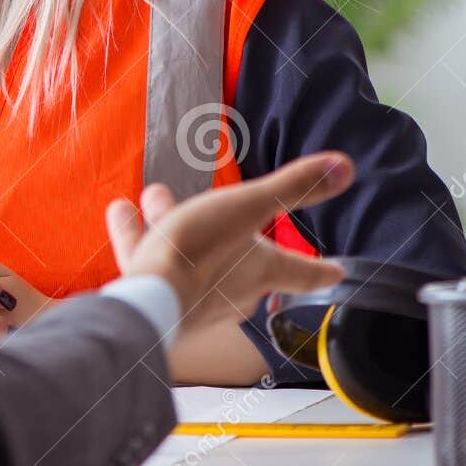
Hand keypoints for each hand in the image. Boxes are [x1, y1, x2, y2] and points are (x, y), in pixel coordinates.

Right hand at [104, 152, 349, 345]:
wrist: (148, 299)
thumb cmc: (201, 254)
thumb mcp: (247, 207)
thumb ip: (292, 187)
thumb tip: (344, 166)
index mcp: (260, 270)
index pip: (302, 271)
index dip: (321, 269)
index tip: (338, 272)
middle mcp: (231, 290)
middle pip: (238, 261)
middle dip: (229, 234)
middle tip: (223, 213)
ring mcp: (191, 296)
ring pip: (188, 256)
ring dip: (172, 223)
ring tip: (155, 196)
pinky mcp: (155, 296)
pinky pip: (147, 258)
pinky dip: (136, 234)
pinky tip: (120, 211)